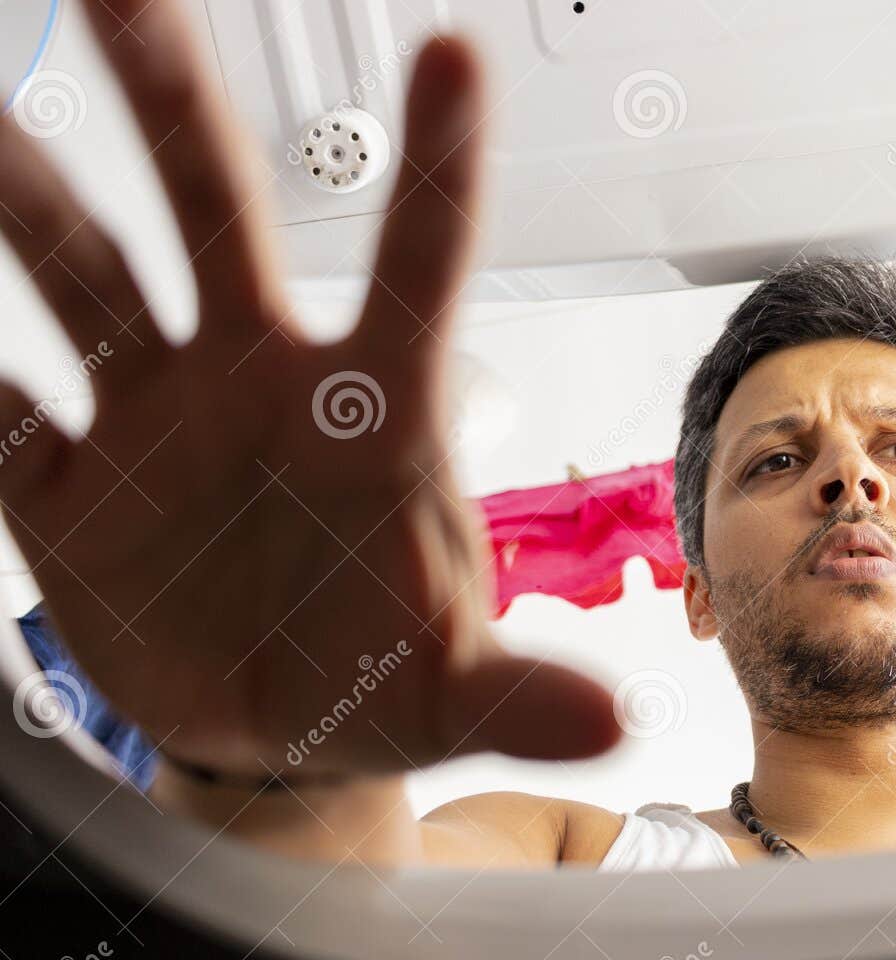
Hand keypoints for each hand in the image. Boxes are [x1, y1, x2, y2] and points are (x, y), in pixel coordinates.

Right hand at [0, 1, 618, 779]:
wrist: (283, 733)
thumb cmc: (385, 678)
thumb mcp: (459, 692)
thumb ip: (525, 695)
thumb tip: (615, 725)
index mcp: (373, 410)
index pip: (419, 267)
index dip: (438, 168)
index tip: (456, 55)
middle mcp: (258, 379)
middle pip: (215, 212)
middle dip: (171, 105)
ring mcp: (153, 419)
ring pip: (81, 276)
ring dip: (21, 199)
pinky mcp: (62, 484)